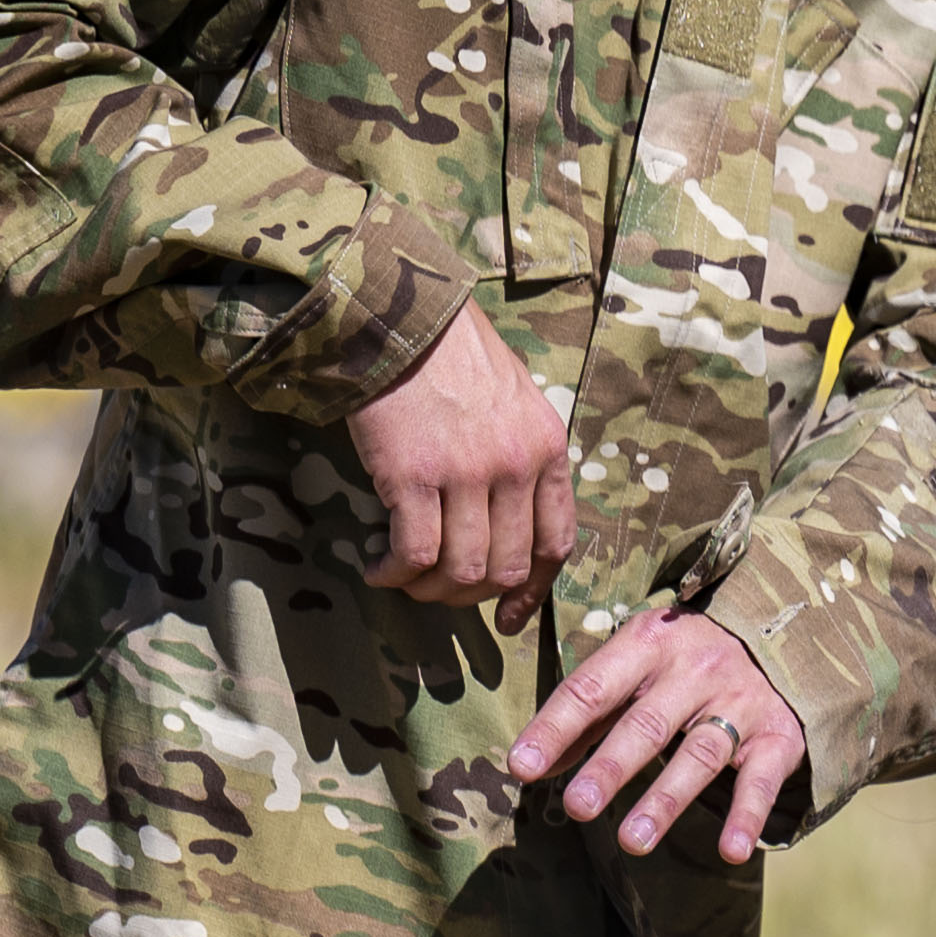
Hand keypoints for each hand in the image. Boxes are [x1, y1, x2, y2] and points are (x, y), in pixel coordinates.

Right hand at [349, 303, 576, 629]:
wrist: (401, 320)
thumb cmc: (454, 358)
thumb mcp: (517, 402)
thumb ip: (523, 458)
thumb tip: (506, 521)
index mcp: (548, 451)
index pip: (557, 543)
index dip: (531, 590)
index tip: (506, 616)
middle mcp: (517, 467)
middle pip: (508, 566)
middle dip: (472, 595)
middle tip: (440, 590)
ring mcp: (468, 474)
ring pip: (463, 569)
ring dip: (431, 590)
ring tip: (405, 580)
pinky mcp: (414, 476)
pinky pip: (415, 553)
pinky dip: (395, 573)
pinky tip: (378, 567)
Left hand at [512, 608, 807, 863]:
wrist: (783, 635)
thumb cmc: (685, 658)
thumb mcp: (634, 667)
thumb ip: (588, 715)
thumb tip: (531, 767)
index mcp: (648, 644)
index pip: (593, 688)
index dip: (556, 728)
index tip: (522, 767)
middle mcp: (697, 669)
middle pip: (647, 724)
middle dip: (612, 767)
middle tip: (578, 807)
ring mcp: (742, 701)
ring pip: (699, 756)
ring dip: (665, 800)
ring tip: (632, 842)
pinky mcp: (778, 736)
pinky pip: (761, 780)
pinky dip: (747, 816)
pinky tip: (730, 851)